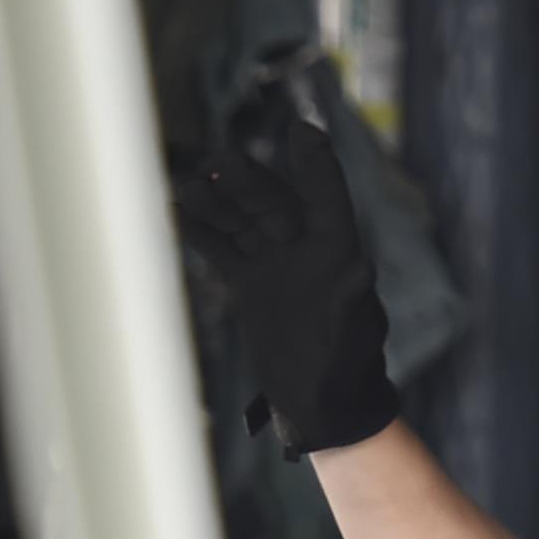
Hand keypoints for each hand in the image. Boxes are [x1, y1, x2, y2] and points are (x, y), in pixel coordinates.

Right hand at [172, 81, 400, 456]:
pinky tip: (175, 212)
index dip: (315, 164)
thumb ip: (352, 299)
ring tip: (184, 183)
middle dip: (246, 182)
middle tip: (217, 162)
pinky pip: (224, 251)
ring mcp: (276, 267)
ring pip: (243, 223)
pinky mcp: (252, 287)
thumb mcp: (353, 333)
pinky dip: (201, 232)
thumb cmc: (345, 367)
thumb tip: (362, 269)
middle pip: (274, 204)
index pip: (326, 197)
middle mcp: (306, 252)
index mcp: (338, 253)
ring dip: (216, 202)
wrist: (324, 407)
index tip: (301, 131)